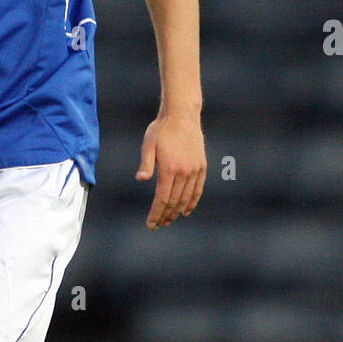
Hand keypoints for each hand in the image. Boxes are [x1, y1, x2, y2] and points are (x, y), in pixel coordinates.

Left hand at [136, 113, 205, 228]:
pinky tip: (186, 211)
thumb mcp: (148, 145)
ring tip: (169, 221)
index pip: (162, 198)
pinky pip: (198, 189)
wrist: (182, 115)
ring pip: (186, 198)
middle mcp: (184, 172)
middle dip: (165, 216)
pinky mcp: (201, 166)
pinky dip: (192, 202)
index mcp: (169, 168)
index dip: (156, 213)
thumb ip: (146, 163)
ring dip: (177, 212)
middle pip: (174, 201)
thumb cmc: (161, 130)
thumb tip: (140, 179)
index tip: (151, 224)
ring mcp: (195, 170)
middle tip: (158, 225)